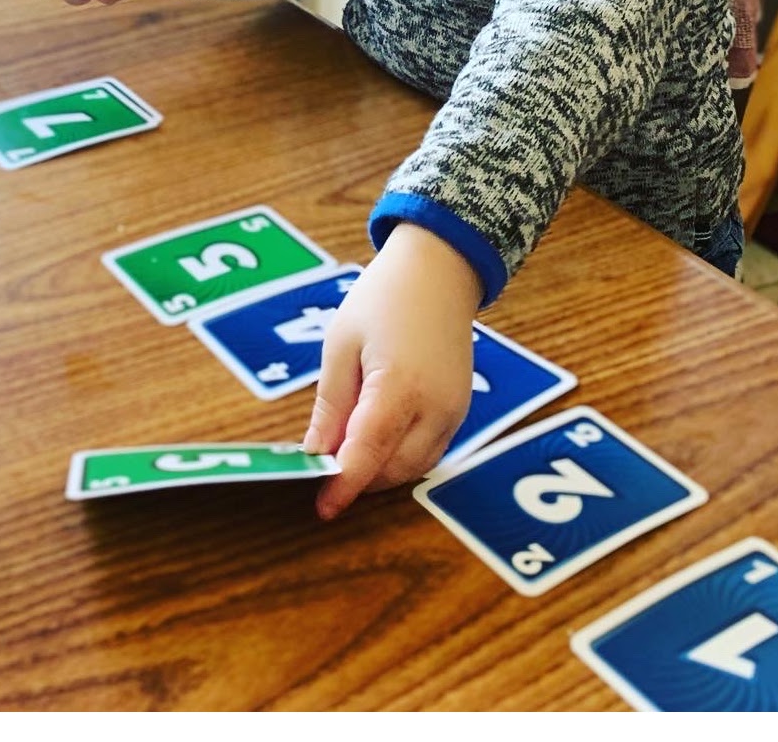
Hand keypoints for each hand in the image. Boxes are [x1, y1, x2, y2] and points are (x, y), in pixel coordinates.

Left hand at [301, 223, 482, 518]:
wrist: (439, 270)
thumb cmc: (384, 298)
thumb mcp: (341, 344)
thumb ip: (331, 405)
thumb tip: (316, 453)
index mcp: (400, 385)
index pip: (368, 453)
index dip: (343, 485)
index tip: (321, 507)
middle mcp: (435, 407)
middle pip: (392, 469)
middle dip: (358, 477)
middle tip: (322, 469)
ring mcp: (455, 411)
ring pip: (414, 467)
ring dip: (379, 469)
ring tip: (345, 448)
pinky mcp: (461, 410)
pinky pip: (429, 450)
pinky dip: (400, 456)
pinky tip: (374, 437)